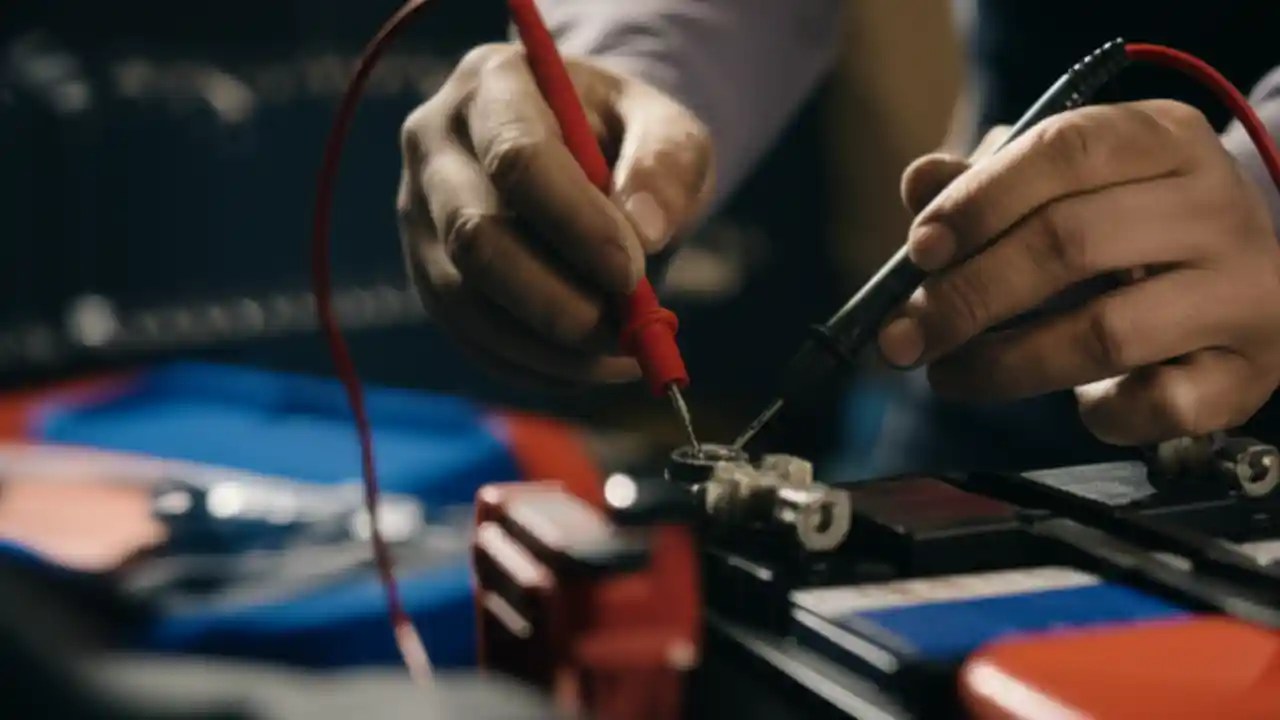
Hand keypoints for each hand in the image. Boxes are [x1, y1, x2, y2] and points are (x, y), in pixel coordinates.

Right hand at [398, 44, 713, 388]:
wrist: (584, 150)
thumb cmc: (626, 137)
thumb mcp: (668, 128)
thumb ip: (667, 165)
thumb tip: (645, 233)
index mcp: (493, 83)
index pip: (518, 159)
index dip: (575, 226)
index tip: (632, 273)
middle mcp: (435, 144)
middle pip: (474, 237)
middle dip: (555, 301)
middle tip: (627, 333)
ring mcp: (420, 212)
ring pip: (460, 299)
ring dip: (545, 347)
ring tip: (620, 358)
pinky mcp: (425, 270)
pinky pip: (464, 335)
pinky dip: (528, 365)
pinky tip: (586, 368)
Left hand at [880, 100, 1279, 444]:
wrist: (1251, 286)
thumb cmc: (1131, 232)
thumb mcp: (1070, 189)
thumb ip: (991, 184)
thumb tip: (921, 182)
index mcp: (1166, 139)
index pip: (1065, 150)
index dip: (979, 202)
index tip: (919, 252)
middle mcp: (1215, 206)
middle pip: (1070, 243)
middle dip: (968, 297)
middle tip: (904, 337)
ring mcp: (1241, 292)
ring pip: (1104, 333)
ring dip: (1004, 364)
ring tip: (949, 375)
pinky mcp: (1247, 373)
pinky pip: (1154, 403)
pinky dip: (1098, 411)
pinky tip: (1076, 402)